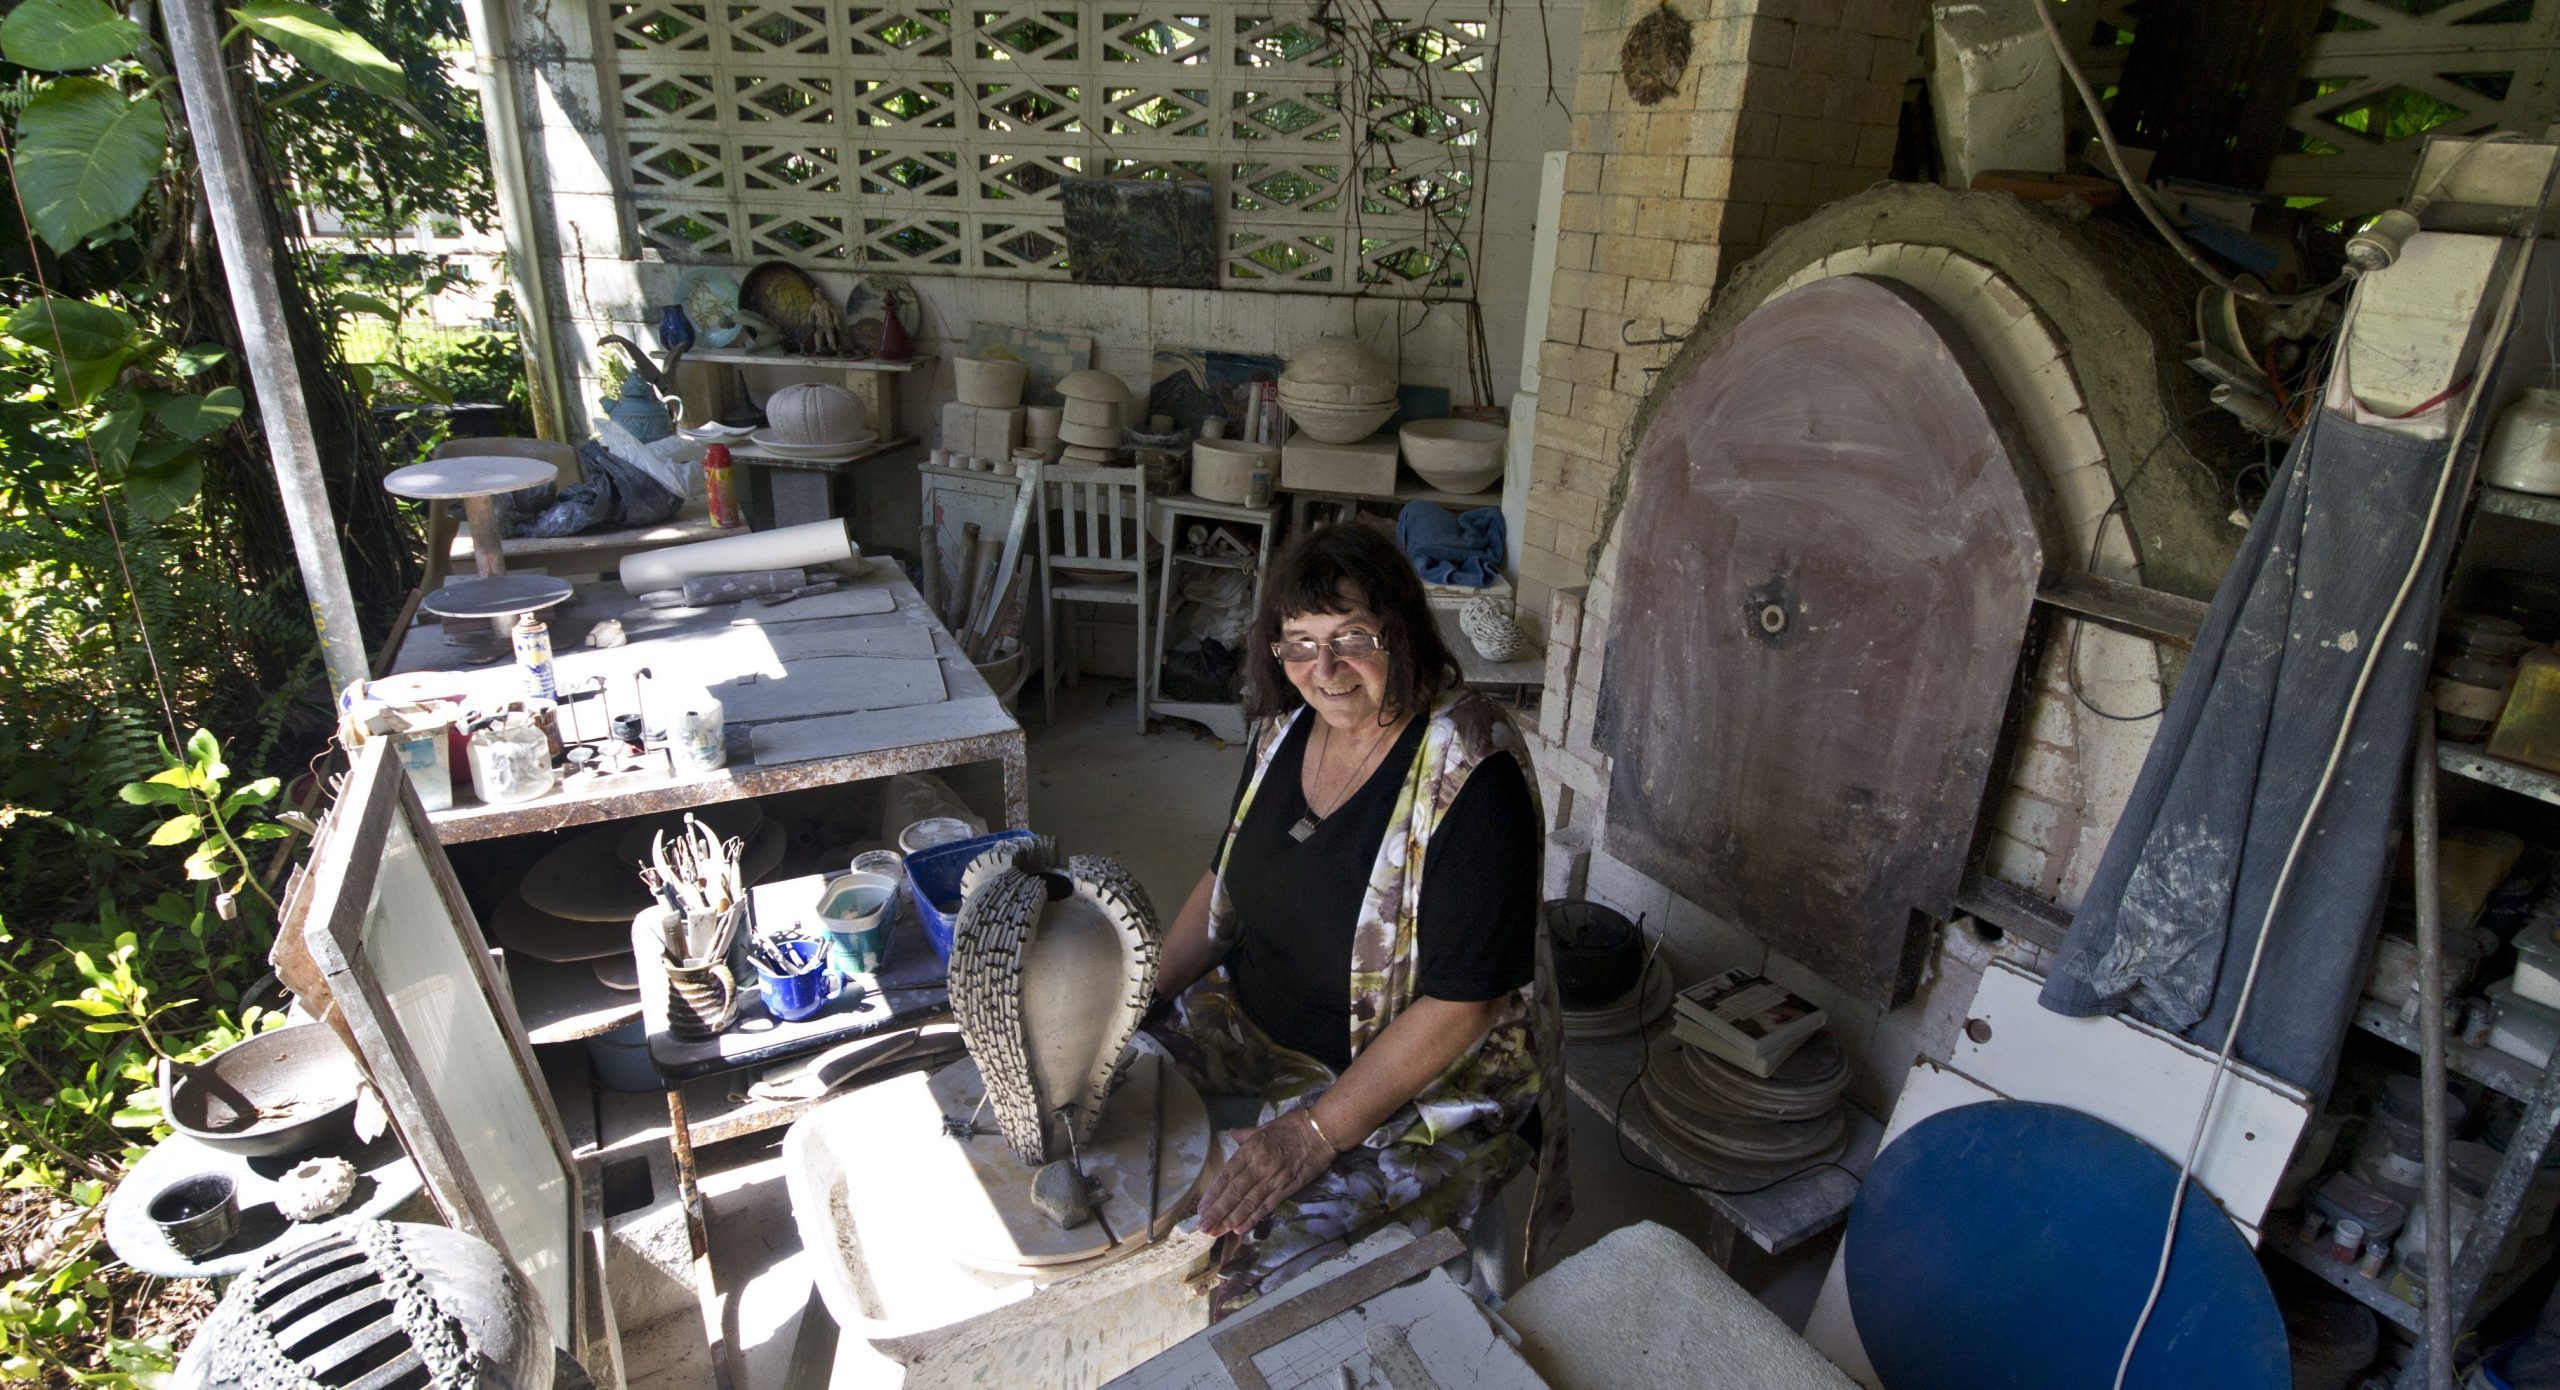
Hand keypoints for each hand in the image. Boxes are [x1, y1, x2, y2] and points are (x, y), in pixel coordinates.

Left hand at [1196, 1108, 1340, 1237]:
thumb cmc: (1293, 1126)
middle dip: (1217, 1212)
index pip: (1226, 1176)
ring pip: (1248, 1203)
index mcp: (1250, 1149)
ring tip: (1216, 1232)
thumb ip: (1247, 1134)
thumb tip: (1232, 1133)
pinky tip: (1240, 1229)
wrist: (1321, 1131)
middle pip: (1234, 1193)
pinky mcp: (1287, 1188)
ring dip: (1230, 1219)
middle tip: (1203, 1227)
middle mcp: (1259, 1166)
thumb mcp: (1265, 1127)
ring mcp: (1273, 1179)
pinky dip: (1253, 1218)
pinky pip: (1267, 1206)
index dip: (1213, 1194)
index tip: (1202, 1208)